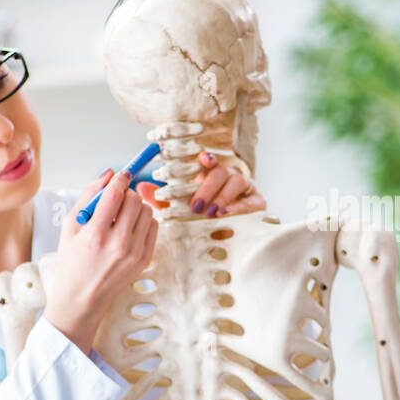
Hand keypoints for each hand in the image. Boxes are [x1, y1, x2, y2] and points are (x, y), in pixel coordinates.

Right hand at [45, 167, 158, 354]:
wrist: (81, 300)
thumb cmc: (71, 263)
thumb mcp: (69, 228)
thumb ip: (87, 197)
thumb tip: (108, 173)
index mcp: (94, 236)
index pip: (115, 195)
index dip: (120, 179)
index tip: (121, 174)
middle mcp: (117, 245)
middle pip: (134, 201)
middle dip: (127, 193)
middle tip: (117, 198)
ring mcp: (134, 254)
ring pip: (147, 212)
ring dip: (136, 207)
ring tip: (121, 216)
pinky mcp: (144, 260)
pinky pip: (154, 227)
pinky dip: (143, 221)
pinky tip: (129, 228)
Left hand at [138, 151, 265, 216]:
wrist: (226, 241)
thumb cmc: (200, 221)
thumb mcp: (178, 211)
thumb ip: (162, 200)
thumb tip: (141, 187)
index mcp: (209, 175)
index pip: (209, 160)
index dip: (207, 158)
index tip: (202, 159)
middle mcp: (228, 177)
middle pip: (221, 171)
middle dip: (208, 187)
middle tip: (196, 206)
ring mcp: (245, 188)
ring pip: (238, 181)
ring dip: (223, 196)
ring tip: (211, 212)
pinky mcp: (258, 202)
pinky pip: (253, 199)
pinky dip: (240, 206)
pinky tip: (227, 214)